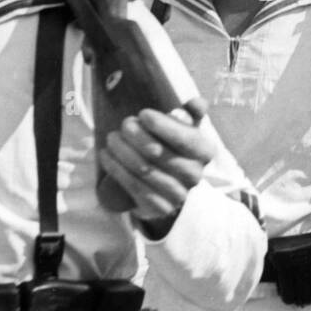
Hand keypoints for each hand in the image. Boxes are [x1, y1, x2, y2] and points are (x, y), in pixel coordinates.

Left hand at [100, 98, 213, 235]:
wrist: (165, 184)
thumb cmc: (171, 147)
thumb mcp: (183, 128)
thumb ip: (190, 113)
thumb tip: (197, 103)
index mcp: (204, 152)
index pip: (185, 139)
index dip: (163, 126)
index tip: (143, 114)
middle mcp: (195, 175)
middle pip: (159, 153)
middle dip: (136, 136)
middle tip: (124, 124)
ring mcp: (178, 194)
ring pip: (143, 169)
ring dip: (122, 151)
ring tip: (112, 138)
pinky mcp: (159, 207)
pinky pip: (133, 185)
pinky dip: (116, 168)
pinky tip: (106, 156)